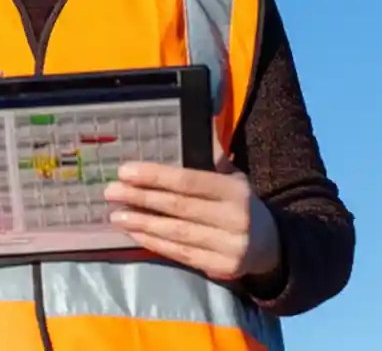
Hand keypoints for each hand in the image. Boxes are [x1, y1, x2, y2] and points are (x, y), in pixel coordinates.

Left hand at [104, 153, 280, 282]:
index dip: (155, 176)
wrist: (270, 246)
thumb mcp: (233, 177)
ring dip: (142, 224)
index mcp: (235, 191)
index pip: (189, 181)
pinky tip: (134, 234)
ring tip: (116, 216)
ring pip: (177, 234)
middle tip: (111, 193)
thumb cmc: (239, 204)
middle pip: (179, 208)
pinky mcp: (221, 269)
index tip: (125, 171)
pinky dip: (154, 243)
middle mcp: (235, 219)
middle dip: (141, 198)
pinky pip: (181, 255)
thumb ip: (212, 153)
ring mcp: (229, 247)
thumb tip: (201, 112)